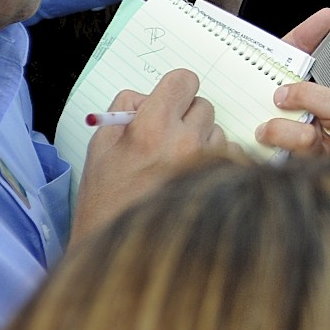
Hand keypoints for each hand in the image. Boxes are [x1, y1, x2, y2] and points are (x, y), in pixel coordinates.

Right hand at [72, 68, 223, 242]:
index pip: (183, 80)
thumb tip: (148, 96)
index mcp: (152, 127)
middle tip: (167, 136)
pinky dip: (214, 161)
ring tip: (176, 164)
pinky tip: (192, 177)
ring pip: (217, 131)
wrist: (119, 250)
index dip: (176, 89)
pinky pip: (229, 156)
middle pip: (203, 105)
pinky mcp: (221, 183)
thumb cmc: (106, 200)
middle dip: (186, 115)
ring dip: (201, 140)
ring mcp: (207, 164)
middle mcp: (185, 142)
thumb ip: (125, 110)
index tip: (170, 99)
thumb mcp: (101, 146)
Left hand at [255, 8, 329, 157]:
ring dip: (285, 126)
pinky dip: (275, 139)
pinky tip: (260, 131)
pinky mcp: (303, 164)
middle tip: (284, 93)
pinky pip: (297, 154)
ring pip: (315, 138)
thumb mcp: (287, 59)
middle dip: (311, 96)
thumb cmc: (269, 89)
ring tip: (265, 120)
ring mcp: (322, 146)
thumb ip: (307, 37)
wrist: (238, 119)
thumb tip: (328, 16)